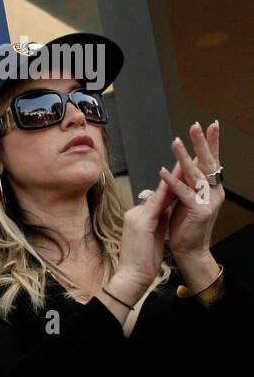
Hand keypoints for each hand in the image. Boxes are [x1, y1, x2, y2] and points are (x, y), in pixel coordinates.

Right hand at [112, 171, 176, 301]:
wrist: (131, 276)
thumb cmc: (142, 262)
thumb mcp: (151, 238)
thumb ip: (156, 222)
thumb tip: (165, 212)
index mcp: (137, 218)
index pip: (157, 199)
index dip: (170, 186)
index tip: (180, 173)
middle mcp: (134, 213)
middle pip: (158, 193)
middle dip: (172, 178)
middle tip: (184, 161)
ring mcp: (136, 216)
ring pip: (158, 195)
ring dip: (172, 180)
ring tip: (184, 166)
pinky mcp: (141, 222)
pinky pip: (157, 203)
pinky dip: (168, 192)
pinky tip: (178, 183)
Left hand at [161, 121, 222, 288]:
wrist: (188, 251)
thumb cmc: (184, 226)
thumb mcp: (185, 200)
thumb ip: (186, 184)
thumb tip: (184, 166)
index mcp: (210, 188)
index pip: (209, 161)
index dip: (210, 143)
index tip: (210, 125)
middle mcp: (213, 192)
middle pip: (207, 162)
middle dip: (202, 142)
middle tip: (197, 125)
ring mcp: (208, 201)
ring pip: (194, 174)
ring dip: (183, 157)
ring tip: (176, 141)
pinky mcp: (198, 211)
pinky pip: (183, 193)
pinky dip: (172, 182)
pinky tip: (162, 171)